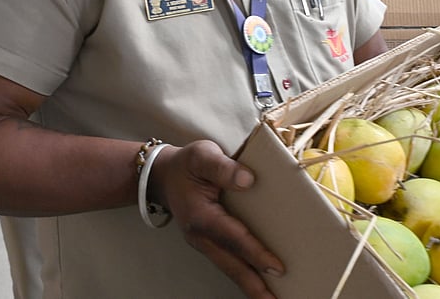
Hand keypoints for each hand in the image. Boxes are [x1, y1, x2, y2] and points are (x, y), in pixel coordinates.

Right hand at [150, 140, 282, 298]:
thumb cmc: (186, 165)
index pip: (234, 238)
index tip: (277, 268)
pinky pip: (228, 261)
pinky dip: (244, 273)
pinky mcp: (208, 243)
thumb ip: (223, 167)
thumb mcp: (202, 155)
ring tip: (270, 298)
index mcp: (201, 216)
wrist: (163, 176)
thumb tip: (248, 180)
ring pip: (229, 268)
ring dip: (250, 285)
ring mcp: (203, 242)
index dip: (256, 254)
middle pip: (231, 265)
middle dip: (254, 285)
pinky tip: (258, 281)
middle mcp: (200, 235)